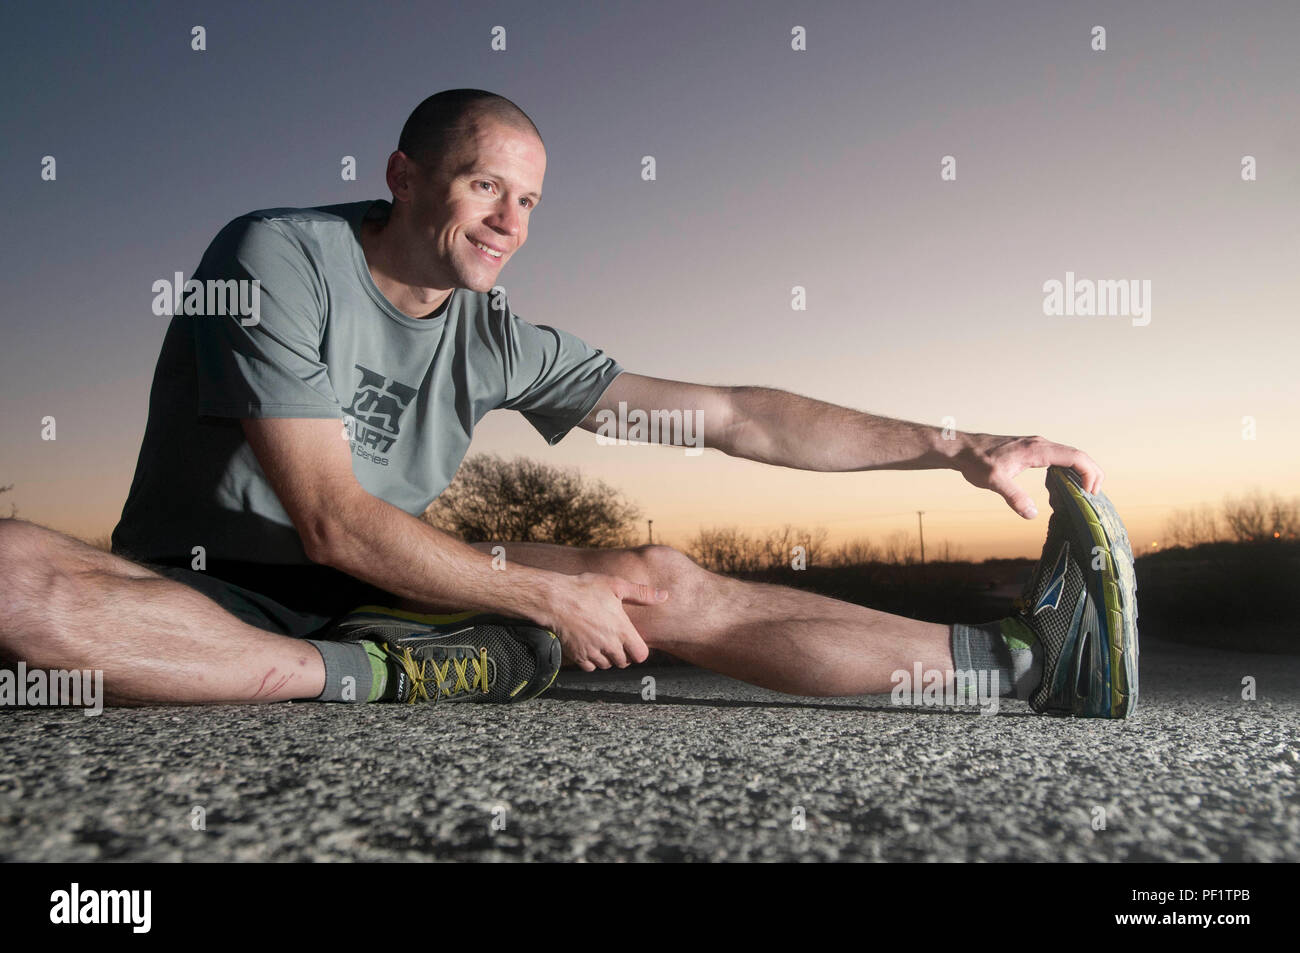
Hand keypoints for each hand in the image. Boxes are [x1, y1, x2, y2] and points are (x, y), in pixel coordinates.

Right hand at [543, 572, 666, 670]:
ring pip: (607, 665)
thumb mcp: (616, 585)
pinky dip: (592, 661)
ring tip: (602, 641)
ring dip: (607, 657)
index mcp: (621, 630)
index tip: (633, 642)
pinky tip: (589, 646)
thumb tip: (665, 595)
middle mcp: (609, 645)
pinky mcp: (577, 655)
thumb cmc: (585, 590)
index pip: (640, 655)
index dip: (639, 651)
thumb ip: (642, 593)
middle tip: (616, 640)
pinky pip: (590, 667)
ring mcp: (592, 651)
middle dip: (623, 654)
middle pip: (623, 662)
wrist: (555, 600)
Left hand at [956, 433, 1104, 517]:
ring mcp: (1036, 446)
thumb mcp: (994, 481)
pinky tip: (1064, 486)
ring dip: (1081, 471)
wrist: (962, 449)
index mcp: (1037, 450)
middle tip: (1095, 496)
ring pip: (1069, 456)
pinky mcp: (1031, 451)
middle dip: (1092, 473)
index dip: (1090, 473)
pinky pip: (1058, 458)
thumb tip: (1031, 514)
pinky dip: (1068, 470)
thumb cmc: (976, 462)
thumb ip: (1014, 497)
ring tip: (1086, 493)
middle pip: (1078, 455)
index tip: (1092, 492)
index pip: (1075, 456)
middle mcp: (1040, 444)